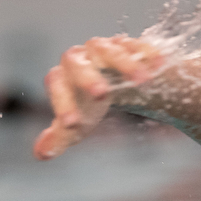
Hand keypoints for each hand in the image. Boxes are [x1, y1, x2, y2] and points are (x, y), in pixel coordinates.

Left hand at [33, 36, 163, 160]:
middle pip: (76, 62)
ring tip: (143, 81)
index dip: (62, 104)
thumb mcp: (76, 125)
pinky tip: (159, 65)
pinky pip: (136, 45)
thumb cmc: (88, 105)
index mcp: (62, 77)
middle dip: (88, 78)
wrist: (112, 83)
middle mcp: (80, 58)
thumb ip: (58, 138)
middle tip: (102, 94)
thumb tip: (42, 154)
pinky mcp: (129, 46)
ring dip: (126, 64)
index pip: (56, 85)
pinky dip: (147, 53)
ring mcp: (104, 49)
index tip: (73, 125)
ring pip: (110, 50)